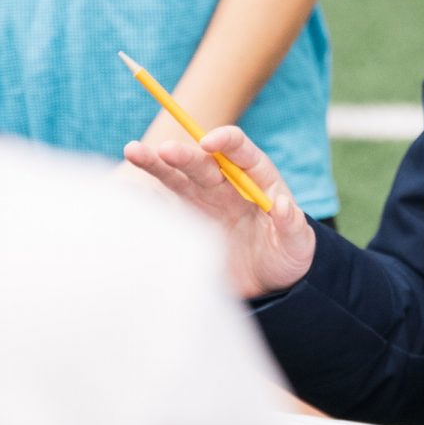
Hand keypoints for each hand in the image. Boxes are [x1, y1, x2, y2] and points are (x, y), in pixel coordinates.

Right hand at [123, 124, 315, 296]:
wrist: (267, 282)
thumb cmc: (287, 254)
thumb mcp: (299, 244)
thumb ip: (294, 225)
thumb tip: (283, 205)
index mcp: (259, 179)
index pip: (243, 152)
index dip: (227, 142)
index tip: (210, 142)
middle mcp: (227, 184)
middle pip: (204, 163)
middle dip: (185, 155)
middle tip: (165, 150)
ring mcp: (203, 201)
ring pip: (177, 177)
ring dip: (156, 164)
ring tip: (132, 150)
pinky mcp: (186, 221)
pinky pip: (164, 206)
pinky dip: (145, 197)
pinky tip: (124, 190)